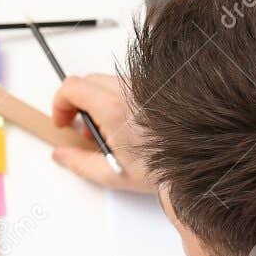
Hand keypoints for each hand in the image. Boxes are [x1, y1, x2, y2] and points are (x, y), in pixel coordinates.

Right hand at [49, 73, 153, 193]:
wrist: (196, 163)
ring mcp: (143, 87)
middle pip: (87, 81)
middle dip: (78, 104)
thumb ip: (79, 163)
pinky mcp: (155, 88)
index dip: (59, 103)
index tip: (63, 120)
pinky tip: (128, 125)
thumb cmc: (161, 169)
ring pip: (108, 83)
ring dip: (99, 102)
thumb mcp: (112, 174)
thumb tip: (62, 155)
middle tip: (84, 129)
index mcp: (113, 108)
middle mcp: (128, 91)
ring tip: (109, 131)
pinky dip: (119, 101)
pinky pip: (127, 86)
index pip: (72, 87)